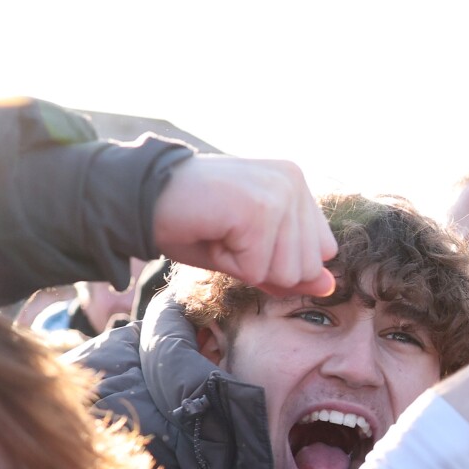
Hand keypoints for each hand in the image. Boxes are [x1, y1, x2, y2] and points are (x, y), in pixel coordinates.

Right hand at [153, 155, 336, 296]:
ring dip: (245, 266)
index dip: (280, 261)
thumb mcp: (249, 252)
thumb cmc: (192, 224)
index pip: (323, 252)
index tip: (242, 236)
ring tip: (219, 233)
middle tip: (226, 235)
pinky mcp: (259, 209)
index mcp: (295, 183)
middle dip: (263, 267)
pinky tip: (211, 233)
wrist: (137, 199)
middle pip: (308, 267)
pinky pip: (258, 270)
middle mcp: (293, 181)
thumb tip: (330, 287)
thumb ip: (291, 269)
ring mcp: (278, 192)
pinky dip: (230, 264)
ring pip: (286, 272)